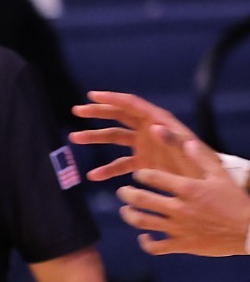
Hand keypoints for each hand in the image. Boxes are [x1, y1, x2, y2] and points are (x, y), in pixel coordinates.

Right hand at [76, 90, 214, 182]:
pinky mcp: (143, 162)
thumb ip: (173, 139)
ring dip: (95, 138)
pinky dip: (107, 169)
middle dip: (97, 112)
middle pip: (119, 116)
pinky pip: (120, 163)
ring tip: (75, 139)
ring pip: (115, 137)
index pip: (133, 105)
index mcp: (160, 122)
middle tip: (76, 111)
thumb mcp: (189, 151)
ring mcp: (145, 146)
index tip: (90, 96)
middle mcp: (150, 130)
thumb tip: (155, 126)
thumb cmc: (202, 165)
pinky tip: (93, 176)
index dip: (112, 99)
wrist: (206, 185)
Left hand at [114, 139, 249, 256]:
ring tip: (126, 210)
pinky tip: (144, 236)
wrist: (249, 231)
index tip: (138, 175)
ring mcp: (178, 228)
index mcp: (187, 188)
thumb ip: (201, 158)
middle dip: (127, 194)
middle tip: (123, 192)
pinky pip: (155, 246)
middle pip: (140, 199)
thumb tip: (187, 140)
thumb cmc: (236, 201)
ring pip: (142, 221)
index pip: (152, 177)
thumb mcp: (220, 176)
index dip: (140, 174)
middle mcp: (179, 207)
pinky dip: (146, 242)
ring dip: (129, 215)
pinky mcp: (182, 245)